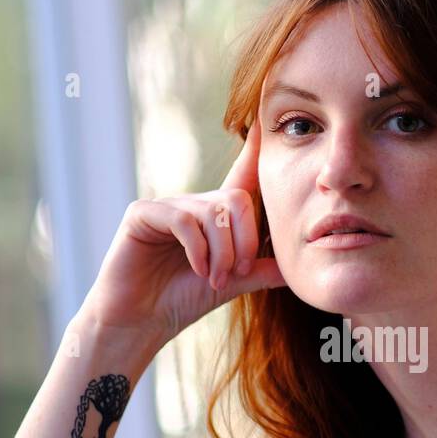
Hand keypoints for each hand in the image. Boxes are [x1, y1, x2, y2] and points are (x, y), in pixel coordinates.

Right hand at [76, 117, 285, 346]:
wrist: (140, 323)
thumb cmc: (181, 301)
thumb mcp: (231, 283)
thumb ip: (260, 270)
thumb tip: (297, 264)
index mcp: (214, 216)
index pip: (242, 176)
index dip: (255, 148)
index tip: (267, 114)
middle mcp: (192, 205)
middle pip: (237, 199)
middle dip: (245, 240)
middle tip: (236, 272)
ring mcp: (166, 206)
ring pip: (214, 213)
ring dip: (222, 253)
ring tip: (215, 280)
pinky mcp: (143, 213)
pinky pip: (185, 220)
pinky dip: (198, 250)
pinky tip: (197, 271)